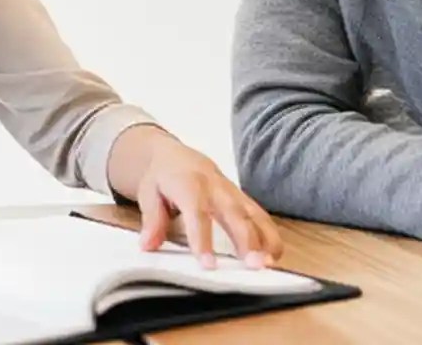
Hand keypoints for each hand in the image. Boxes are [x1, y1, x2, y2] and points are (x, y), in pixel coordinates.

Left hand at [107, 126, 283, 269]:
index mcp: (189, 184)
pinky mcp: (243, 199)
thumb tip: (148, 245)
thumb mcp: (148, 193)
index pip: (197, 213)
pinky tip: (274, 256)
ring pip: (255, 214)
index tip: (208, 264)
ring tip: (268, 263)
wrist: (175, 156)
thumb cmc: (162, 177)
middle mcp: (215, 187)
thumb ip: (152, 219)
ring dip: (265, 239)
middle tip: (252, 265)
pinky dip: (270, 235)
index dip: (202, 239)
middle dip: (246, 240)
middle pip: (235, 213)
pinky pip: (261, 216)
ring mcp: (233, 192)